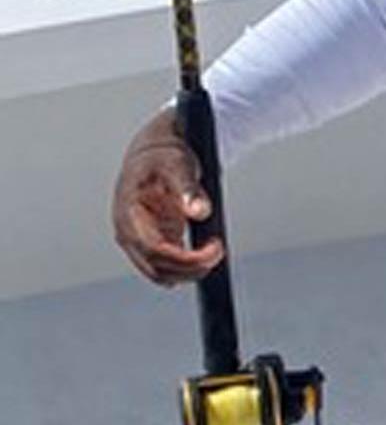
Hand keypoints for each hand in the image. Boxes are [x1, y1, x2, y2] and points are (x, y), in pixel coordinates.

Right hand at [112, 108, 224, 285]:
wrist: (156, 151)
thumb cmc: (162, 155)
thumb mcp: (178, 164)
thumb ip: (188, 188)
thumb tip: (199, 211)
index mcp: (128, 214)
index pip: (153, 251)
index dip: (185, 258)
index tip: (213, 249)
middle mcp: (128, 231)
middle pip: (156, 269)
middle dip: (190, 268)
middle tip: (218, 251)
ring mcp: (139, 239)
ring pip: (161, 273)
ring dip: (189, 271)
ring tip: (214, 250)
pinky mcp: (152, 241)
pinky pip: (167, 265)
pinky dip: (187, 266)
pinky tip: (206, 252)